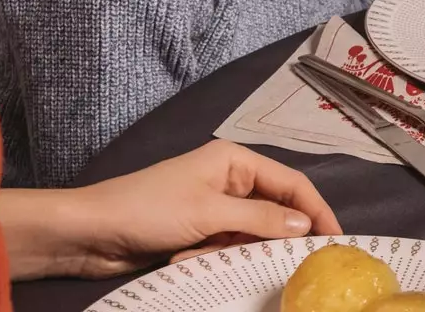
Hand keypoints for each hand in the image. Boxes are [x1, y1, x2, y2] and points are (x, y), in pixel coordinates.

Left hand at [0, 141, 341, 280]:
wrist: (89, 233)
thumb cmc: (149, 210)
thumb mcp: (209, 213)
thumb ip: (261, 220)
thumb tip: (305, 226)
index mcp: (235, 162)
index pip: (292, 184)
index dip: (316, 210)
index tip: (335, 239)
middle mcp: (229, 181)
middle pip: (274, 210)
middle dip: (274, 237)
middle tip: (290, 263)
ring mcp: (213, 208)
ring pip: (249, 234)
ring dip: (233, 250)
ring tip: (209, 255)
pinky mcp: (197, 233)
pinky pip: (224, 248)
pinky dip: (213, 258)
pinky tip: (185, 258)